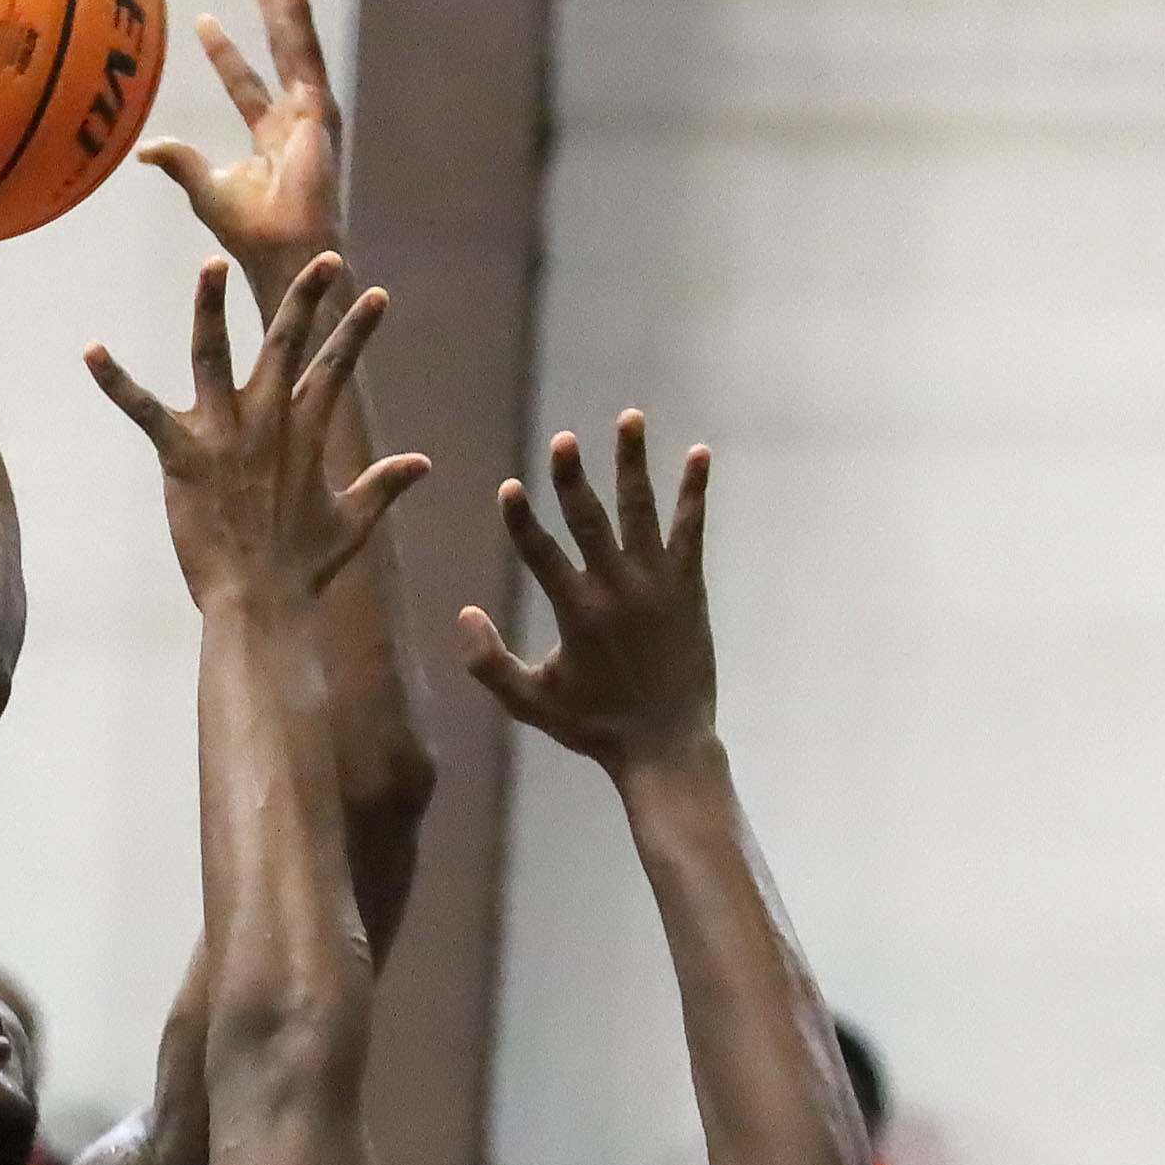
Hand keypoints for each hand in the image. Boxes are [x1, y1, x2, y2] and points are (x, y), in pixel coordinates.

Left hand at [86, 253, 426, 609]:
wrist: (261, 603)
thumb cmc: (304, 570)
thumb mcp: (353, 523)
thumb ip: (383, 485)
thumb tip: (423, 464)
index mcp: (306, 434)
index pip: (336, 368)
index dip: (357, 330)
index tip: (376, 296)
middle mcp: (267, 421)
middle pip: (284, 343)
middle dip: (305, 299)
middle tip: (323, 259)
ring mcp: (223, 434)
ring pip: (212, 353)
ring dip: (209, 306)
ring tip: (210, 264)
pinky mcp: (183, 456)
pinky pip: (142, 409)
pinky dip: (116, 380)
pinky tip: (91, 350)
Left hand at [139, 0, 344, 305]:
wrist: (283, 254)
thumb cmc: (251, 236)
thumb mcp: (204, 189)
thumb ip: (179, 161)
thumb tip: (144, 147)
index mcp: (270, 140)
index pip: (247, 87)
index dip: (227, 56)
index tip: (205, 20)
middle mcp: (293, 121)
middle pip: (281, 50)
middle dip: (273, 6)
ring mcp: (309, 114)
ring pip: (296, 42)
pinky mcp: (318, 110)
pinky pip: (305, 51)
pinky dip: (298, 14)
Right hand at [460, 417, 717, 774]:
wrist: (667, 746)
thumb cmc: (595, 727)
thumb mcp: (532, 703)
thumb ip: (490, 663)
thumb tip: (466, 612)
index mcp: (576, 613)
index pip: (540, 553)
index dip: (521, 520)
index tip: (509, 488)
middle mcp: (616, 590)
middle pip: (589, 520)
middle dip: (573, 478)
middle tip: (564, 440)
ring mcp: (656, 584)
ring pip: (640, 511)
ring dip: (632, 463)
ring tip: (629, 418)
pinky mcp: (688, 587)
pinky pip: (690, 529)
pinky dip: (693, 492)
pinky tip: (698, 454)